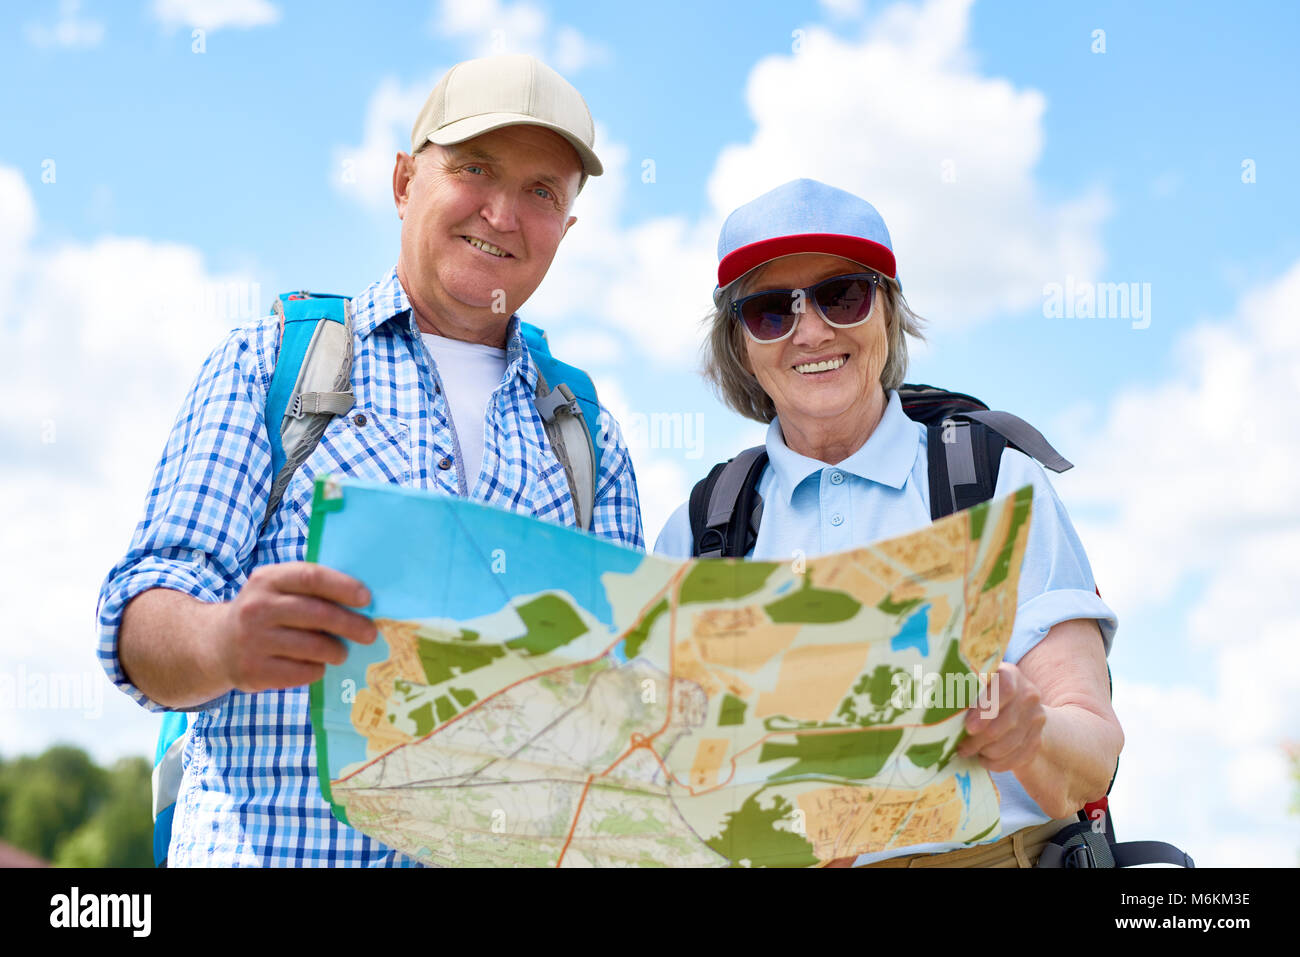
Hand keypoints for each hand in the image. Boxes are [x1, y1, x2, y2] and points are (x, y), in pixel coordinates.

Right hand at [214, 562, 377, 693]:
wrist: (216, 645)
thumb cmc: (264, 613)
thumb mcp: (276, 590)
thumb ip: (310, 589)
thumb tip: (363, 601)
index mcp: (267, 580)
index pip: (311, 578)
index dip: (343, 587)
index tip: (366, 598)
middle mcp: (257, 608)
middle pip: (317, 614)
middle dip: (351, 624)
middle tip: (369, 633)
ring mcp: (252, 640)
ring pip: (314, 647)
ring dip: (336, 650)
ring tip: (341, 652)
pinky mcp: (254, 671)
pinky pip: (303, 671)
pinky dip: (317, 669)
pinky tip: (316, 665)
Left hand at [956, 662, 1045, 772]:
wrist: (1016, 711)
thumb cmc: (982, 696)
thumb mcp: (974, 687)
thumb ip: (962, 691)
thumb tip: (933, 705)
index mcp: (1010, 675)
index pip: (1004, 689)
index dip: (986, 710)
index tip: (969, 727)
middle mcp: (1029, 694)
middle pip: (1006, 722)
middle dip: (980, 739)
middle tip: (961, 747)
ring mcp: (1037, 718)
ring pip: (1011, 743)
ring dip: (986, 752)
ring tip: (969, 752)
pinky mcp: (1038, 739)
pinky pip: (1018, 758)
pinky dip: (998, 763)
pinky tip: (984, 759)